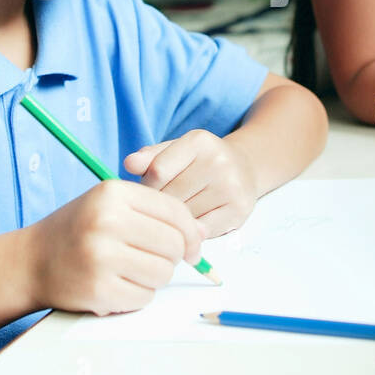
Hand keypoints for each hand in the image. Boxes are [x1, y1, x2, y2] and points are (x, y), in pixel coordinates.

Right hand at [24, 179, 204, 316]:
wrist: (30, 261)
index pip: (175, 211)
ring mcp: (101, 257)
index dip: (191, 232)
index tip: (191, 246)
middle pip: (173, 244)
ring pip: (163, 273)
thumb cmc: (78, 231)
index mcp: (112, 193)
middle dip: (172, 256)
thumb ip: (155, 213)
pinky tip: (116, 285)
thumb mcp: (110, 205)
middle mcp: (106, 221)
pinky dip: (137, 296)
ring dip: (155, 278)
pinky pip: (144, 297)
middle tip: (153, 258)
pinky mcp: (98, 290)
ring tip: (131, 271)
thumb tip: (200, 233)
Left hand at [124, 130, 258, 238]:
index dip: (147, 187)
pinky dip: (192, 232)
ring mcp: (230, 186)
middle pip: (171, 195)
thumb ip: (150, 157)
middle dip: (160, 205)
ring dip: (175, 220)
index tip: (149, 191)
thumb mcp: (176, 150)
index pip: (157, 171)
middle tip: (162, 207)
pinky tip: (191, 225)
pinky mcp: (239, 210)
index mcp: (198, 141)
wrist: (245, 168)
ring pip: (185, 216)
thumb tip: (128, 164)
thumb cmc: (200, 162)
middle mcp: (217, 161)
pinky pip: (202, 231)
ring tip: (178, 214)